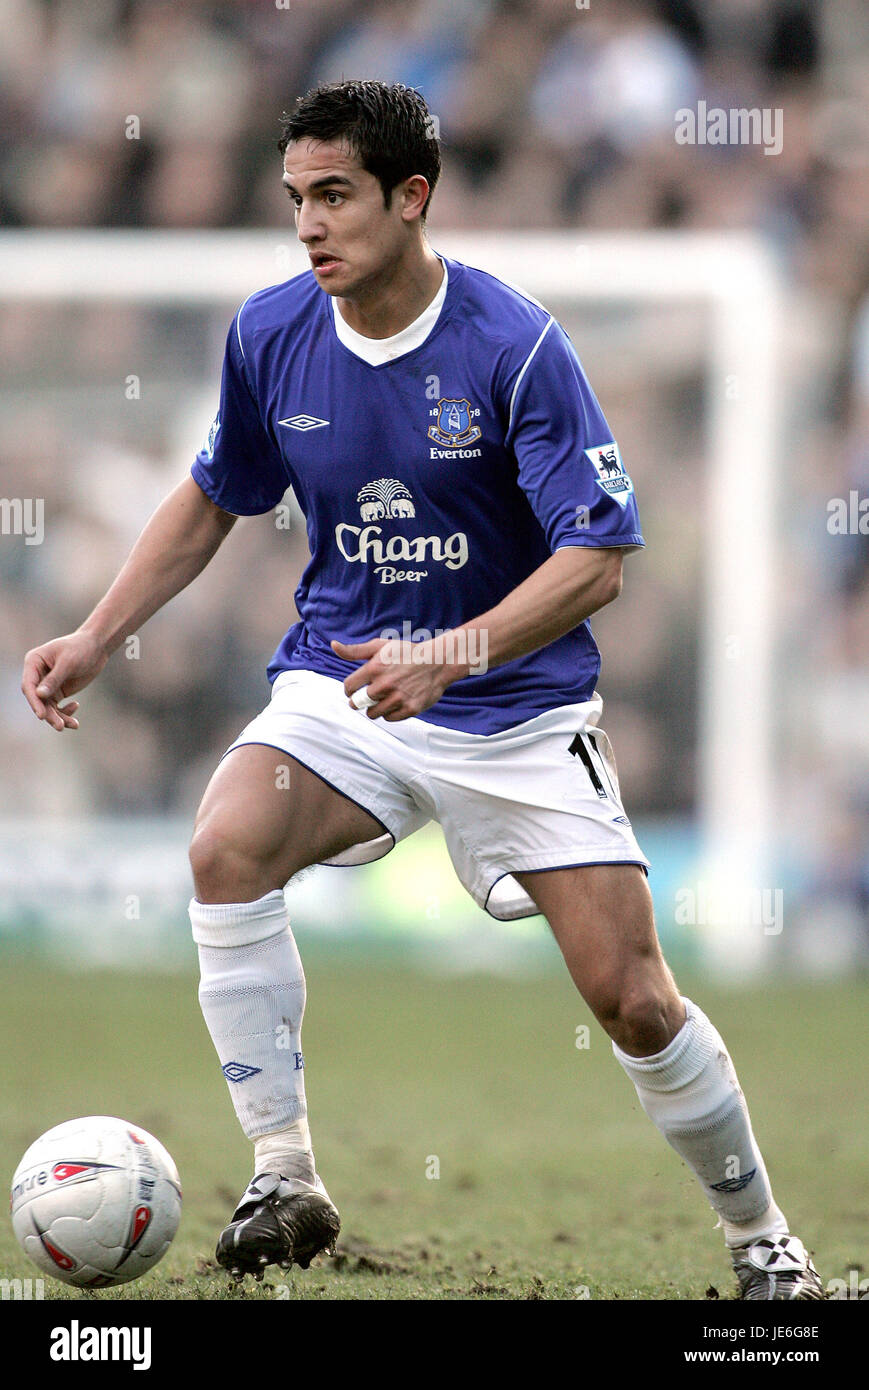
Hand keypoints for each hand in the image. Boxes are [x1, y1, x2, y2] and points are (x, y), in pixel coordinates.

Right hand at [21, 631, 109, 731]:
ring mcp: (47, 684)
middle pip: (38, 700)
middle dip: (49, 714)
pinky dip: (66, 712)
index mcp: (34, 662)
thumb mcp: (68, 663)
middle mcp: (37, 674)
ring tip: (73, 725)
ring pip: (48, 706)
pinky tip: (76, 706)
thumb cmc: (81, 648)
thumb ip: (54, 679)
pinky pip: (58, 707)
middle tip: (60, 726)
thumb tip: (39, 695)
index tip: (42, 715)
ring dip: (59, 717)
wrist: (97, 647)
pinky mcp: (58, 691)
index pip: (29, 686)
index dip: (34, 702)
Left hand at [331, 637, 460, 720]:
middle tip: (365, 697)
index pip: (349, 687)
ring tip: (382, 699)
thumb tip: (333, 645)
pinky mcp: (410, 709)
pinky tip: (394, 702)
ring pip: (372, 713)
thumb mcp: (380, 647)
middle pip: (358, 703)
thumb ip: (355, 650)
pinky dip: (389, 713)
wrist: (437, 662)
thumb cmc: (406, 653)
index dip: (349, 689)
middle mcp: (385, 684)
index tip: (354, 689)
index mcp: (375, 668)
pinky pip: (389, 718)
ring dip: (374, 708)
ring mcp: (398, 698)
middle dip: (358, 701)